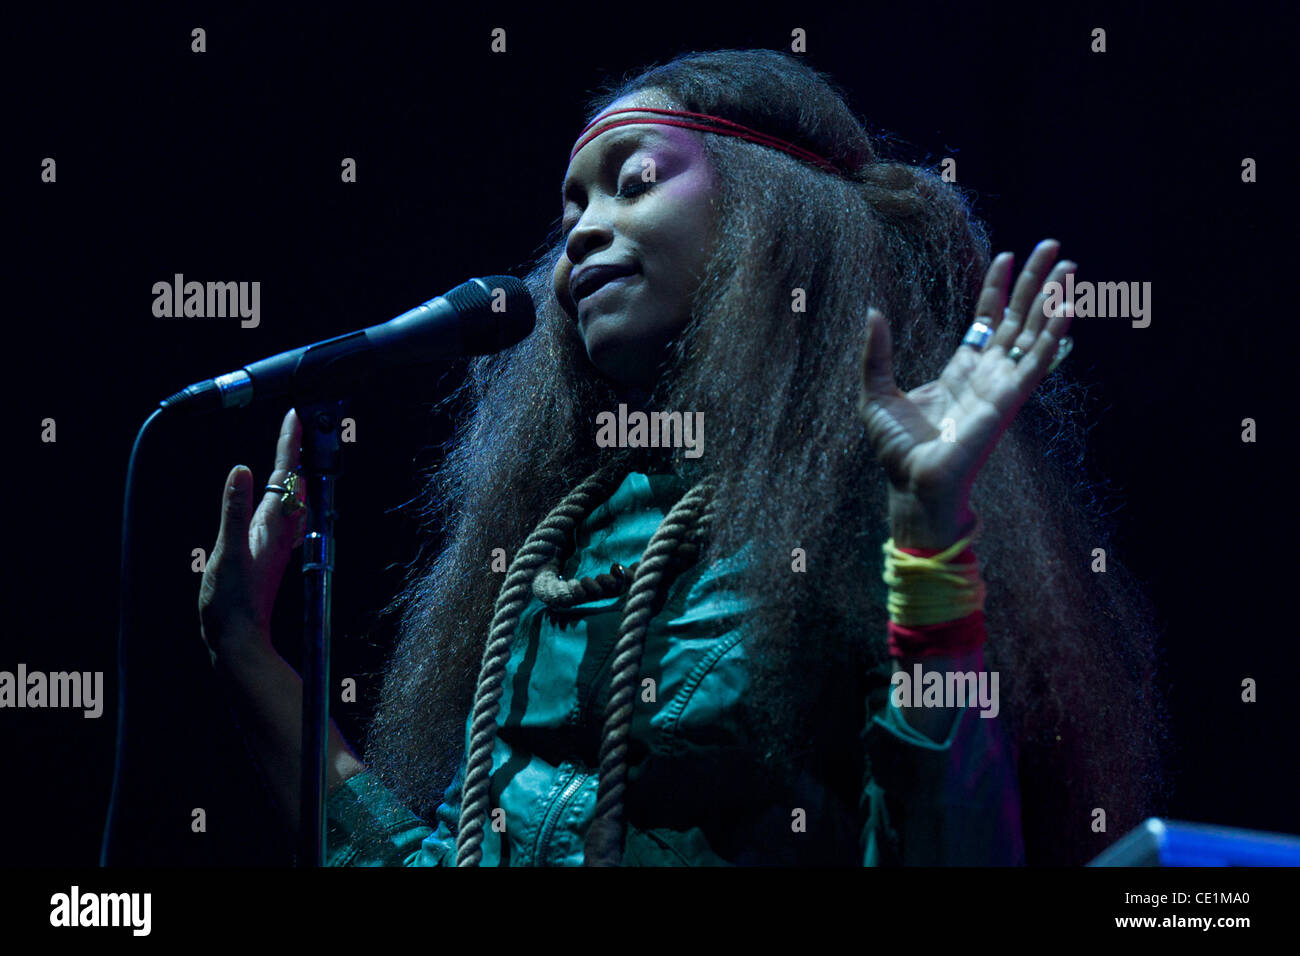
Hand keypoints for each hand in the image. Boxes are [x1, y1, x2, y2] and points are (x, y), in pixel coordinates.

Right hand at [198, 409, 306, 661]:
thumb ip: (234, 510)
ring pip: (287, 497)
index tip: (295, 416)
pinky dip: (278, 493)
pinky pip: (277, 513)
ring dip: (289, 470)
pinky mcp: (266, 551)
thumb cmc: (231, 601)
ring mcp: (275, 541)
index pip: (285, 475)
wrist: (236, 639)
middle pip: (293, 482)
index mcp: (274, 525)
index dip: (288, 444)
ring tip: (290, 446)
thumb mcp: (227, 551)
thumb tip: (241, 470)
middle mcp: (281, 530)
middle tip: (297, 421)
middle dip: (295, 450)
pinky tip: (276, 495)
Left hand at [857, 239, 1075, 534]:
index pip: (986, 320)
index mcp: (960, 372)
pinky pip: (1037, 361)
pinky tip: (1067, 306)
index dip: (996, 288)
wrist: (912, 484)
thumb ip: (876, 353)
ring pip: (1034, 332)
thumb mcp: (876, 391)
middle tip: (1053, 246)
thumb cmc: (897, 449)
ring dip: (1052, 299)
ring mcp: (1002, 386)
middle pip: (1017, 318)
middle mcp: (987, 375)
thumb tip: (872, 312)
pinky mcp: (1010, 399)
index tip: (1005, 255)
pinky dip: (1054, 334)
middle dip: (1034, 282)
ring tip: (1068, 265)